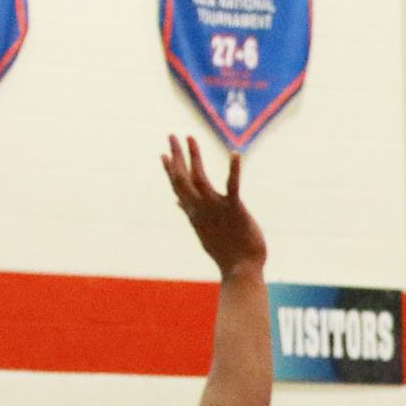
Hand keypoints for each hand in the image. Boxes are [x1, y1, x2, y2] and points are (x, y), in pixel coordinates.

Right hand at [161, 135, 265, 278]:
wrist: (241, 269)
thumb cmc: (226, 252)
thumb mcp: (203, 231)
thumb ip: (190, 213)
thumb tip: (178, 202)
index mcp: (194, 213)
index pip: (177, 187)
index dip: (170, 169)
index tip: (164, 154)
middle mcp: (201, 208)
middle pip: (182, 178)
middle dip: (176, 156)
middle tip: (171, 135)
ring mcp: (216, 208)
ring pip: (199, 177)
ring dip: (194, 156)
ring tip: (190, 138)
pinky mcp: (235, 208)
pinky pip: (233, 185)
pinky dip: (234, 169)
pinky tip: (235, 153)